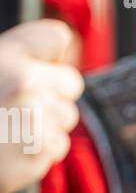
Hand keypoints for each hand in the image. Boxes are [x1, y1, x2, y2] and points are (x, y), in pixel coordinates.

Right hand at [0, 20, 84, 192]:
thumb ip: (14, 58)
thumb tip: (56, 53)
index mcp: (7, 56)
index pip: (56, 37)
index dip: (49, 53)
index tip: (40, 65)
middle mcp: (25, 84)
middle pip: (71, 83)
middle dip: (52, 93)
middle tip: (19, 105)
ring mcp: (34, 122)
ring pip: (66, 118)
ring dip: (46, 124)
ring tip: (9, 129)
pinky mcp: (37, 155)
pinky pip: (56, 148)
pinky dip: (38, 152)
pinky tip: (10, 151)